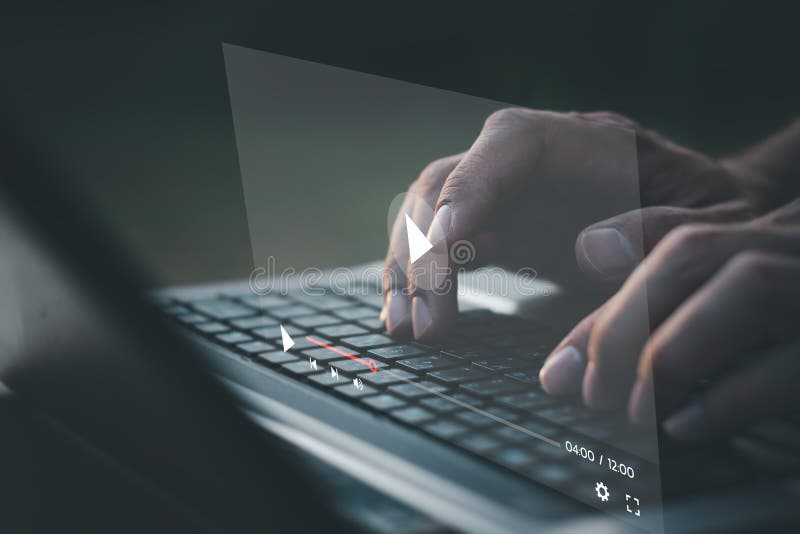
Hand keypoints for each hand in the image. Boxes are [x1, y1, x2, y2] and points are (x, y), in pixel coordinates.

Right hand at [383, 108, 750, 339]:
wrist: (702, 220)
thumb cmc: (711, 214)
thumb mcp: (713, 222)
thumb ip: (659, 229)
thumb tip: (587, 249)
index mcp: (587, 142)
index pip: (509, 141)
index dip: (471, 184)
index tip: (450, 239)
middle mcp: (531, 162)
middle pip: (448, 180)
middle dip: (426, 248)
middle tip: (428, 320)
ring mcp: (508, 196)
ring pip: (429, 213)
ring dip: (408, 268)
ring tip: (405, 327)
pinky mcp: (498, 230)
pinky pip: (442, 246)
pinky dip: (418, 280)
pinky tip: (408, 316)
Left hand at [540, 199, 799, 439]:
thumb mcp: (747, 290)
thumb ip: (679, 280)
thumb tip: (592, 253)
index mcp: (768, 232)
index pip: (669, 245)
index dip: (607, 306)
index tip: (558, 370)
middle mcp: (796, 242)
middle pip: (693, 254)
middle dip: (624, 324)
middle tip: (587, 391)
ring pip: (746, 287)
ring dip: (671, 350)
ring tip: (631, 409)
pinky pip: (794, 361)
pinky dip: (733, 394)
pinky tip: (685, 426)